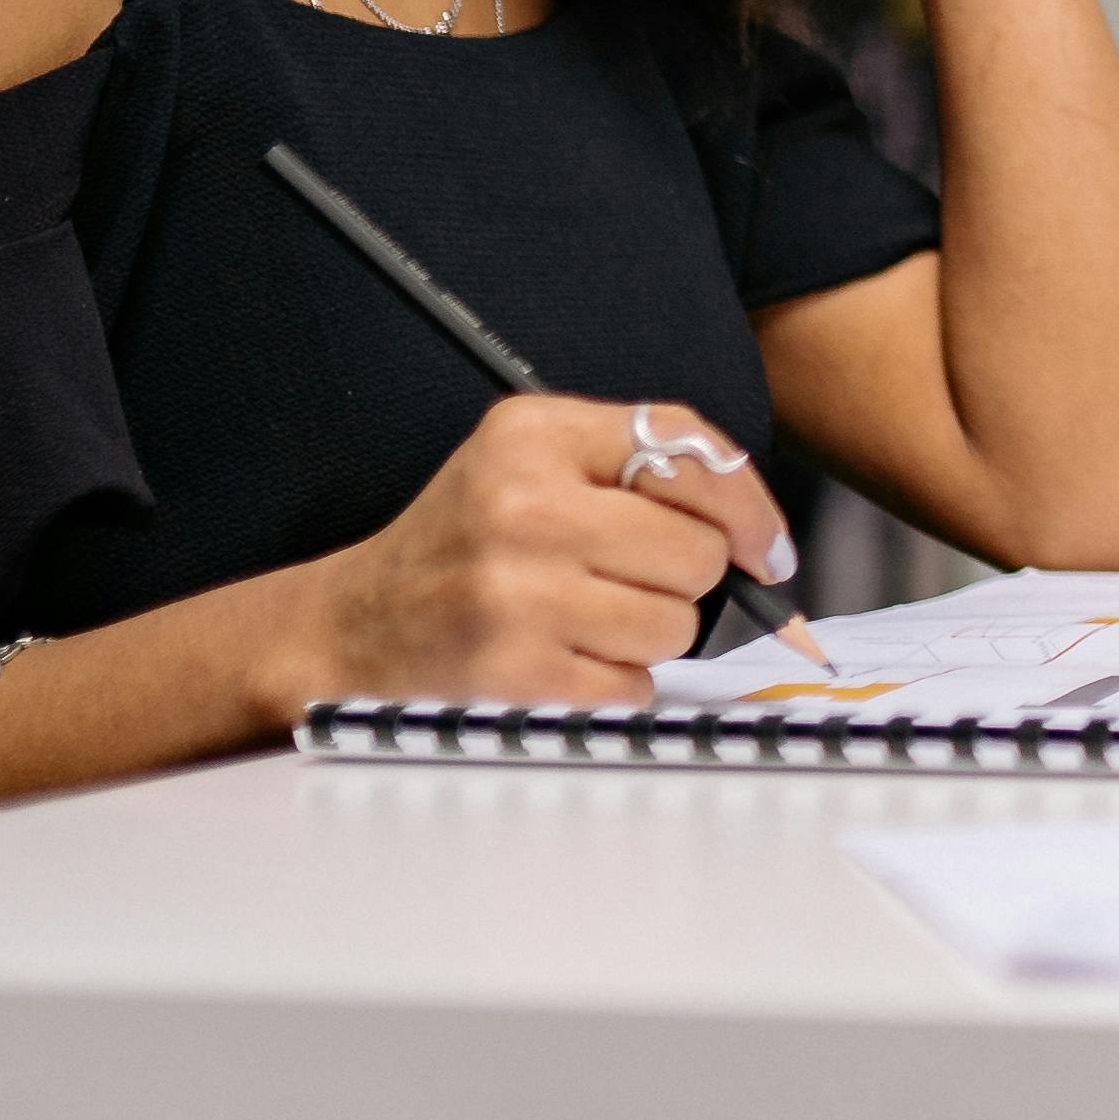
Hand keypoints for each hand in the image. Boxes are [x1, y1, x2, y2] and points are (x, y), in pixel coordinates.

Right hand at [289, 394, 796, 712]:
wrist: (354, 625)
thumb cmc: (464, 542)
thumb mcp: (533, 459)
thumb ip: (640, 466)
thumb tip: (760, 534)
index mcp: (533, 435)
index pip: (689, 452)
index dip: (748, 508)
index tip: (765, 547)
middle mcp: (523, 506)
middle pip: (696, 552)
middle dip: (683, 577)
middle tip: (624, 580)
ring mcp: (517, 593)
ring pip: (674, 624)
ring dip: (649, 634)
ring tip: (583, 618)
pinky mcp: (514, 671)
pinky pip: (634, 684)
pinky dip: (615, 680)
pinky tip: (561, 657)